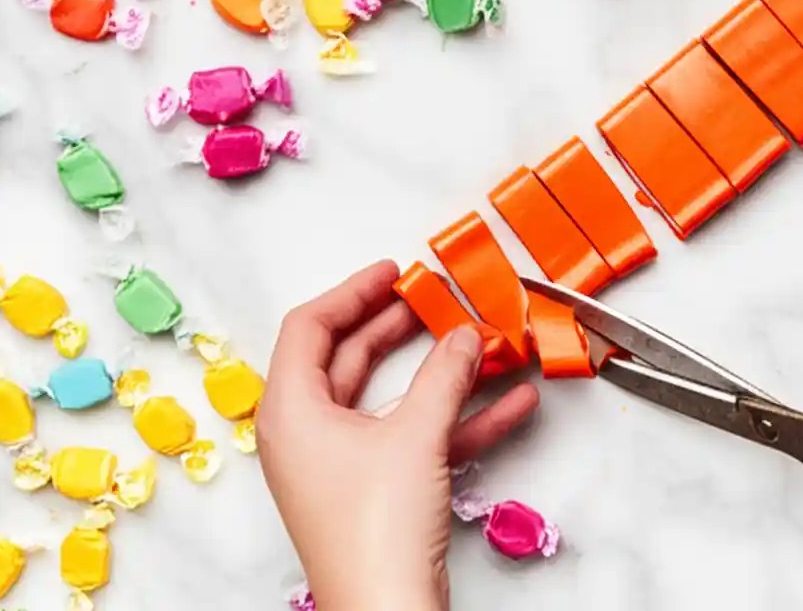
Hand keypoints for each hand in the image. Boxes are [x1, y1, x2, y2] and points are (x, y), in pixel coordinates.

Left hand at [258, 260, 539, 609]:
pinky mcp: (375, 492)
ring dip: (438, 373)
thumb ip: (444, 375)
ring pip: (389, 400)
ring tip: (481, 341)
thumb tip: (464, 336)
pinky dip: (456, 418)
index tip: (392, 272)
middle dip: (399, 329)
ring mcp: (341, 465)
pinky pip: (414, 439)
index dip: (352, 292)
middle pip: (349, 358)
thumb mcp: (416, 435)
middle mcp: (307, 434)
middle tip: (434, 299)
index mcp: (292, 411)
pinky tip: (510, 401)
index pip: (309, 327)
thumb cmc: (377, 530)